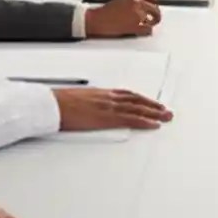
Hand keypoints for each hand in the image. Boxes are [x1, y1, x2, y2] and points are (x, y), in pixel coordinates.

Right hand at [54, 88, 172, 130]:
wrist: (52, 105)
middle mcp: (108, 97)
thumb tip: (91, 108)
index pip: (127, 94)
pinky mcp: (106, 118)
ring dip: (154, 113)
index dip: (141, 98)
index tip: (150, 102)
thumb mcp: (76, 99)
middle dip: (152, 105)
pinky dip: (144, 121)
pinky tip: (154, 124)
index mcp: (101, 93)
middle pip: (136, 100)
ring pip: (137, 109)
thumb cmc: (59, 103)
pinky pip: (130, 119)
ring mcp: (108, 107)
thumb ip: (88, 103)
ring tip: (165, 117)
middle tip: (165, 110)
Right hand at [85, 0, 160, 37]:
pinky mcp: (136, 26)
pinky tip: (143, 31)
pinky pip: (148, 30)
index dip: (154, 2)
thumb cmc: (105, 12)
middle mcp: (136, 3)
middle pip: (155, 8)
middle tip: (154, 18)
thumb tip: (144, 6)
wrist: (97, 20)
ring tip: (145, 26)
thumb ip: (133, 0)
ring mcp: (137, 14)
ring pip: (152, 20)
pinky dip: (147, 31)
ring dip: (149, 23)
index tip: (156, 5)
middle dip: (156, 14)